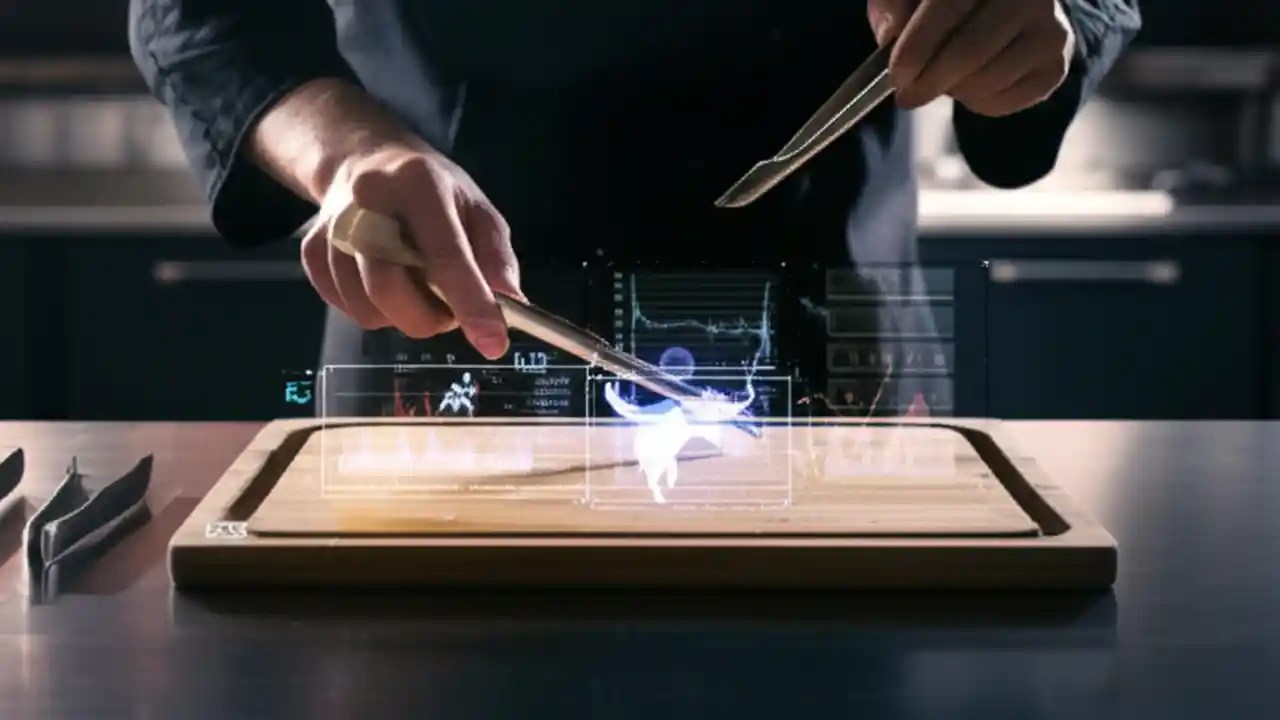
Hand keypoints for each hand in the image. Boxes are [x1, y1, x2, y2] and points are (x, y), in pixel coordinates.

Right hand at [303, 144, 522, 358]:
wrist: (363, 161)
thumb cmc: (429, 190)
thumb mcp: (475, 206)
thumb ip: (495, 253)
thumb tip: (510, 301)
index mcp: (418, 185)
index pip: (444, 254)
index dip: (470, 303)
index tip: (492, 342)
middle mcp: (366, 203)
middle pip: (390, 288)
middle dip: (430, 319)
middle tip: (450, 312)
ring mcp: (332, 229)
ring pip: (368, 308)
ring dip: (404, 317)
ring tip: (419, 289)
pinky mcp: (312, 253)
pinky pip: (347, 310)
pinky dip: (376, 313)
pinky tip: (390, 284)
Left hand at [867, 0, 1075, 116]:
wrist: (1004, 9)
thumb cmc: (944, 2)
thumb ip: (894, 5)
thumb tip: (891, 34)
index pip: (950, 5)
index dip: (919, 44)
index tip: (897, 74)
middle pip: (971, 50)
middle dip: (929, 81)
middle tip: (906, 96)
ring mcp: (1051, 28)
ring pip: (987, 80)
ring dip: (952, 91)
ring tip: (941, 80)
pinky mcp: (1056, 64)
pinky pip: (1005, 101)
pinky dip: (975, 103)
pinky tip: (970, 84)